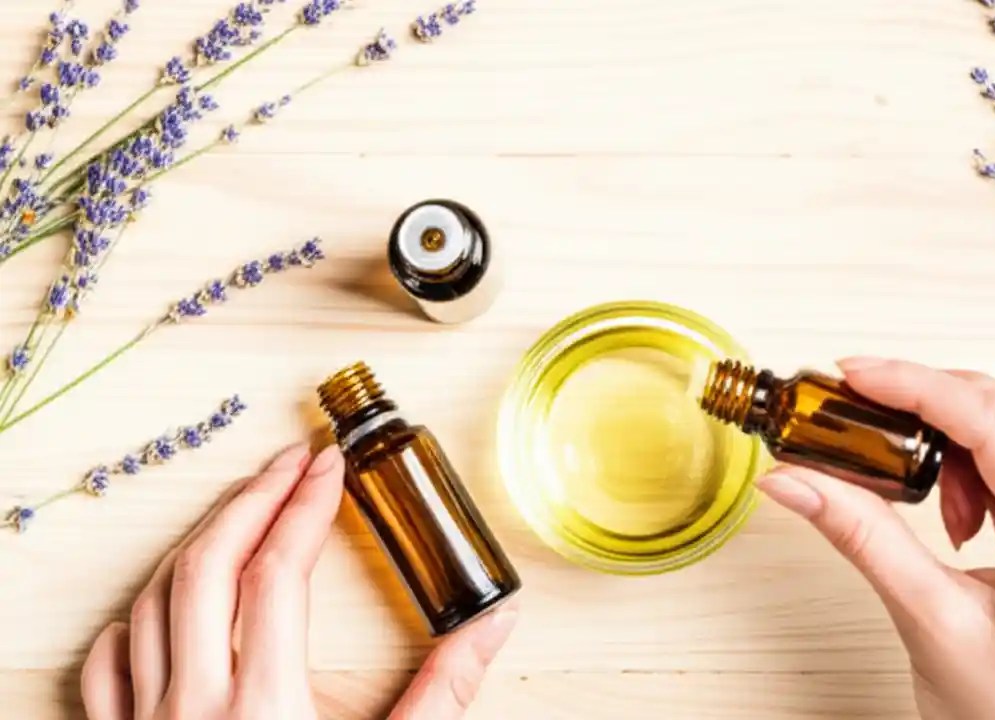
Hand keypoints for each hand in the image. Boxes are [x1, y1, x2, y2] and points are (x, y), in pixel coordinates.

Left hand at [80, 443, 517, 719]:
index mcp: (264, 707)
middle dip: (251, 500)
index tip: (331, 468)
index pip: (277, 572)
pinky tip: (165, 605)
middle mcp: (192, 708)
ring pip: (152, 603)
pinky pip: (107, 668)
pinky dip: (136, 618)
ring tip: (244, 512)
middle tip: (291, 463)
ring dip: (199, 543)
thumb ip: (444, 696)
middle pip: (206, 567)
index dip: (306, 508)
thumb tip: (494, 625)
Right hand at [756, 358, 994, 719]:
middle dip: (917, 406)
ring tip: (899, 497)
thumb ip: (861, 536)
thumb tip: (792, 477)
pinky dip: (965, 475)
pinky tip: (945, 518)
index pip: (994, 424)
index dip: (915, 384)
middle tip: (842, 408)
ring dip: (941, 447)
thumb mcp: (930, 622)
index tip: (850, 372)